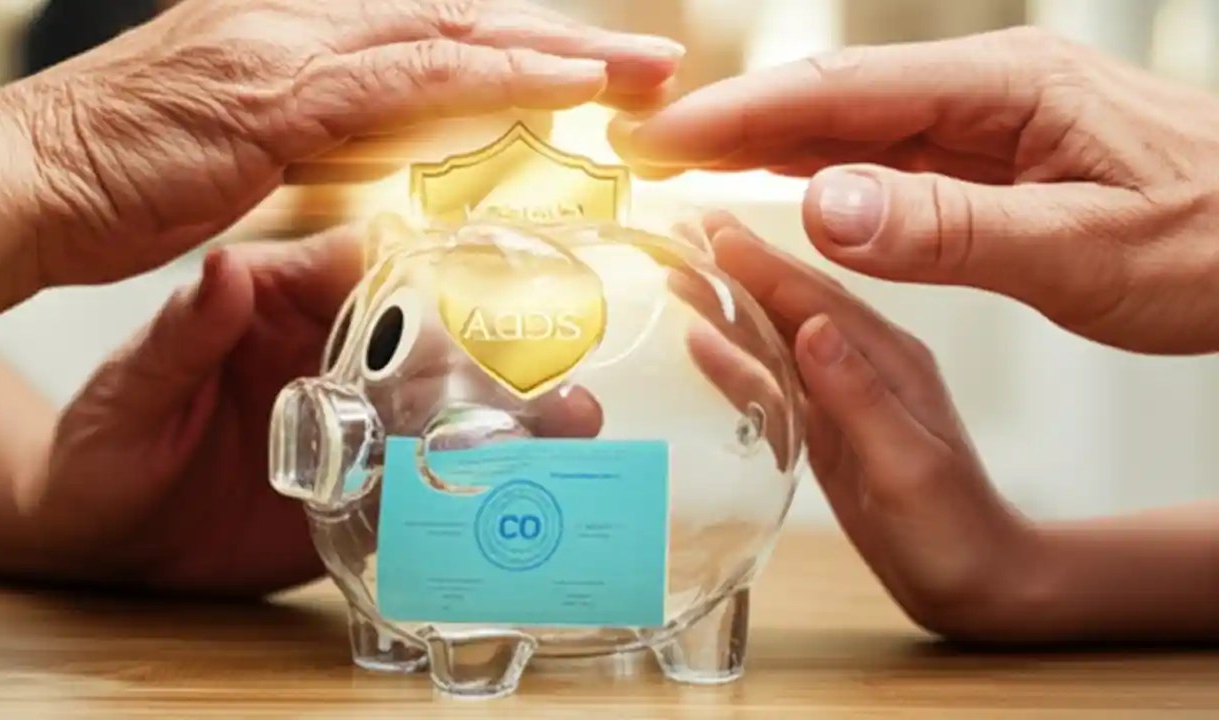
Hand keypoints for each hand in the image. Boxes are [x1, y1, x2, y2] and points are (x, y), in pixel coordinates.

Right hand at [0, 0, 680, 290]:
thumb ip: (326, 142)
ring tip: (637, 71)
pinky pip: (407, 81)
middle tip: (651, 63)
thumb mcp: (246, 148)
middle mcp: (302, 24)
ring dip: (551, 54)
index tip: (594, 72)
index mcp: (299, 37)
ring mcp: (289, 50)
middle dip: (562, 43)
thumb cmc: (126, 175)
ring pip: (449, 38)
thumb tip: (391, 163)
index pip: (432, 34)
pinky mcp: (275, 96)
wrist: (27, 185)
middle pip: (460, 23)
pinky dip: (491, 80)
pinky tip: (558, 89)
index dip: (519, 50)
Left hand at [14, 228, 599, 597]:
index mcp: (278, 303)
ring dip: (515, 405)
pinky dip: (488, 475)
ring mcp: (358, 419)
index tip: (490, 252)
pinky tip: (538, 476)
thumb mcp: (131, 394)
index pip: (361, 263)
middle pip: (429, 327)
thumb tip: (224, 270)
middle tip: (559, 347)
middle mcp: (332, 352)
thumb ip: (179, 338)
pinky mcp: (369, 484)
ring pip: (449, 398)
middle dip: (501, 335)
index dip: (422, 252)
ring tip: (574, 416)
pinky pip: (436, 472)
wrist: (113, 542)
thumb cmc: (108, 449)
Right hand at [614, 27, 1218, 354]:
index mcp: (1007, 87)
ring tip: (684, 168)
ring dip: (764, 146)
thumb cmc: (1217, 242)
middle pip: (831, 99)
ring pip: (852, 127)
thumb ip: (947, 231)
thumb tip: (819, 207)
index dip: (738, 118)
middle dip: (730, 122)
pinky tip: (778, 187)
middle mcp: (990, 89)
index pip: (841, 95)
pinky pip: (888, 159)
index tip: (657, 142)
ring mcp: (991, 122)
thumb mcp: (1083, 249)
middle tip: (640, 149)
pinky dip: (820, 173)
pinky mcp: (997, 159)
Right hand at [698, 212, 1042, 641]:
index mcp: (892, 359)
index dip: (761, 262)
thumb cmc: (955, 536)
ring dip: (731, 301)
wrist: (983, 584)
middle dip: (737, 262)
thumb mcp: (909, 469)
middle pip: (792, 299)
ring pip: (778, 333)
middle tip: (680, 226)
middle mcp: (869, 363)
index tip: (710, 229)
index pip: (816, 296)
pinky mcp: (830, 424)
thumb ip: (862, 399)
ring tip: (680, 268)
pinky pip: (775, 378)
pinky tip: (702, 340)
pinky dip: (736, 357)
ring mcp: (849, 391)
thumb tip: (812, 327)